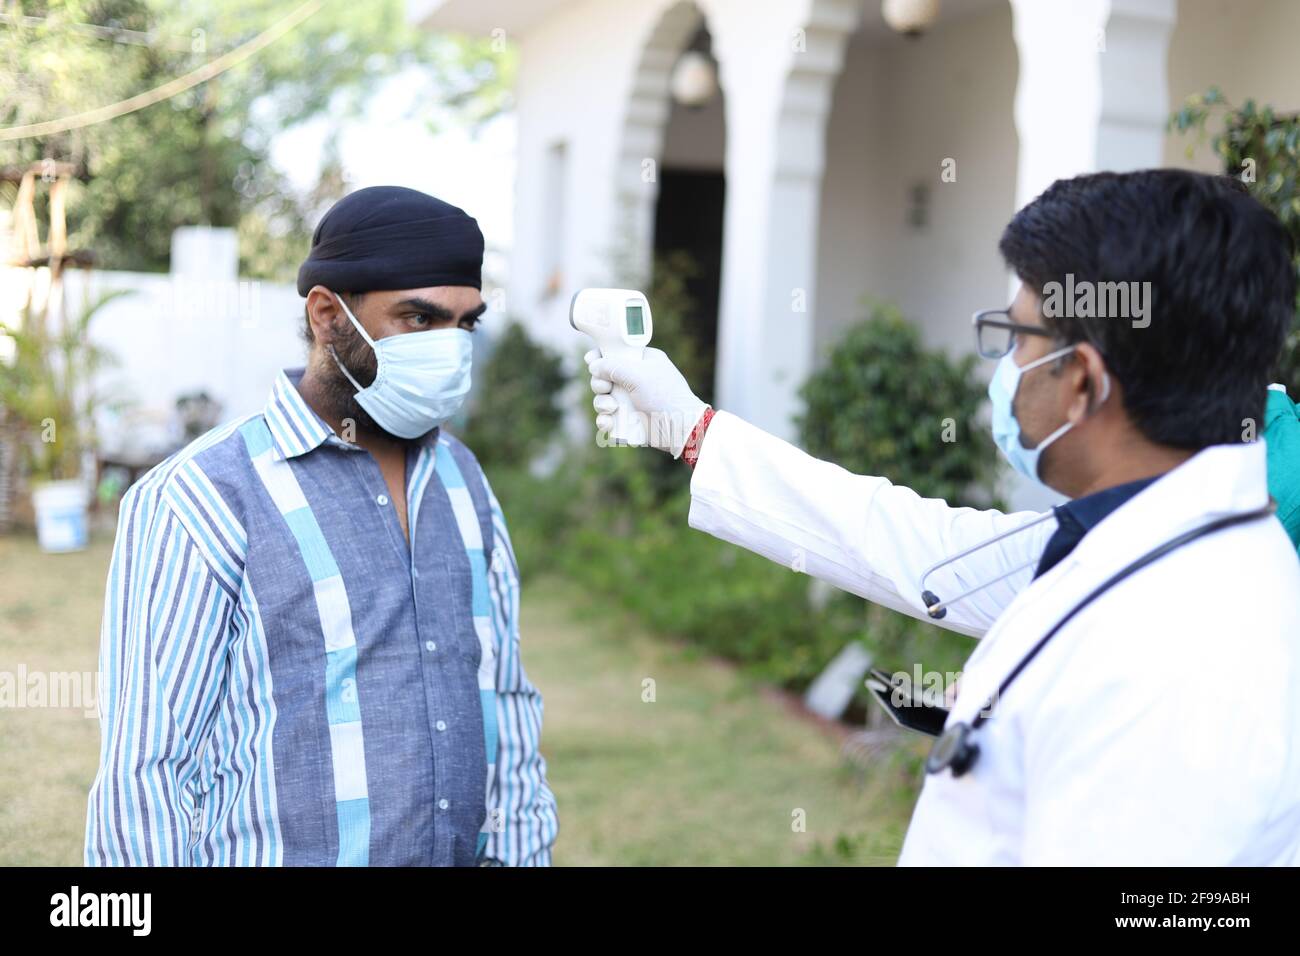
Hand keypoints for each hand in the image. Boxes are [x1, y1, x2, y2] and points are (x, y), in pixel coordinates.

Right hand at [585, 347, 708, 456]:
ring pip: (604, 398)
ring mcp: (632, 399)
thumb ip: (614, 366)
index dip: (600, 356)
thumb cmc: (665, 397)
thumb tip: (594, 365)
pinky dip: (604, 420)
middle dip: (599, 383)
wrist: (680, 429)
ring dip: (601, 403)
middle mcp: (637, 378)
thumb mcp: (638, 375)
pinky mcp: (629, 419)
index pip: (616, 353)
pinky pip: (609, 417)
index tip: (590, 361)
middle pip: (605, 376)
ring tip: (610, 409)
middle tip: (604, 388)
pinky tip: (607, 424)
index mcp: (643, 361)